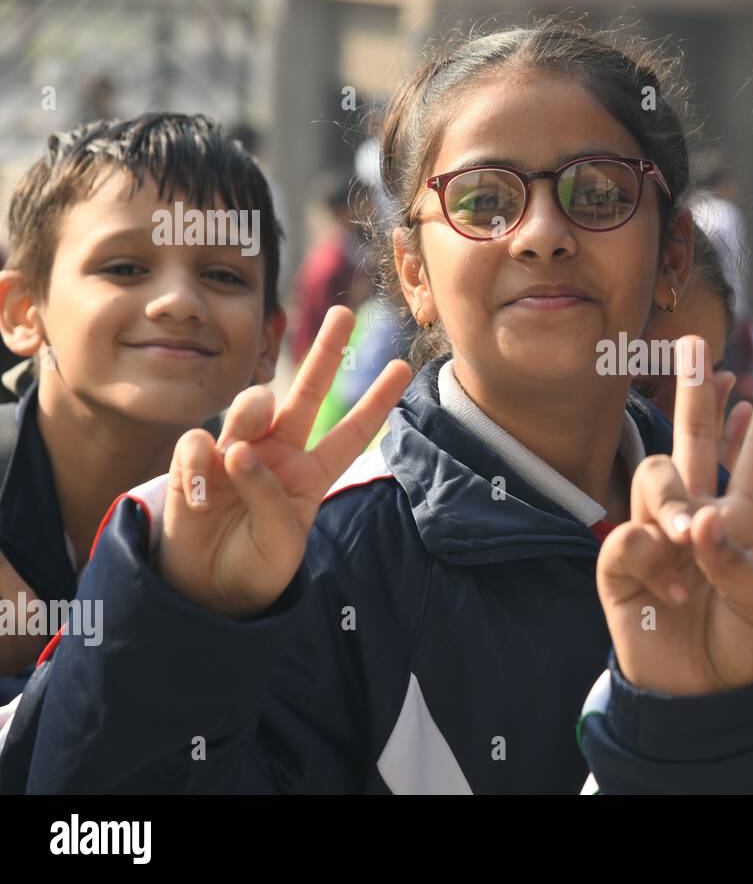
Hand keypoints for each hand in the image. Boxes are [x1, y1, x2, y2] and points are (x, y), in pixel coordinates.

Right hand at [158, 306, 411, 619]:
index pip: (351, 432)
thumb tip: (239, 451)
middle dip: (326, 353)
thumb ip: (269, 496)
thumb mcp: (281, 541)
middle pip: (307, 393)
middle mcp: (279, 453)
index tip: (403, 367)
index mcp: (312, 474)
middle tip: (342, 314)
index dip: (376, 401)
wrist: (207, 590)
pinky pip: (198, 444)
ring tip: (243, 449)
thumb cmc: (256, 565)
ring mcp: (237, 452)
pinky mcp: (197, 462)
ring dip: (251, 413)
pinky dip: (200, 464)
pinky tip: (203, 495)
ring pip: (252, 405)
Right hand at [597, 336, 752, 694]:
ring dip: (673, 503)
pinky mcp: (620, 566)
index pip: (752, 458)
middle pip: (691, 441)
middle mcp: (695, 518)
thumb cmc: (742, 648)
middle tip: (696, 343)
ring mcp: (655, 537)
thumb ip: (736, 560)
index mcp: (739, 521)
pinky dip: (652, 560)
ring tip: (688, 541)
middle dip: (694, 393)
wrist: (701, 698)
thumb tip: (699, 519)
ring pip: (653, 479)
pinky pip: (627, 538)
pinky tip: (673, 592)